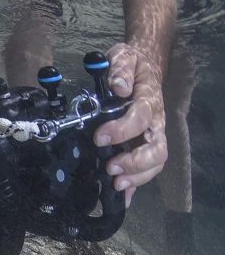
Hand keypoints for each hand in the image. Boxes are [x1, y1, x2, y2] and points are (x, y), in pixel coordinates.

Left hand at [94, 42, 167, 206]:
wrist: (142, 68)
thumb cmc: (131, 65)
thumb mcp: (123, 57)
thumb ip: (120, 69)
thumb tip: (118, 87)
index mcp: (148, 101)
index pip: (140, 118)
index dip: (122, 130)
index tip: (99, 137)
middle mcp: (155, 122)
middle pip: (157, 148)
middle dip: (135, 162)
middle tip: (111, 168)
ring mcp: (151, 136)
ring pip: (155, 163)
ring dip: (137, 176)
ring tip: (115, 184)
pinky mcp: (144, 146)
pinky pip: (146, 170)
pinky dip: (135, 185)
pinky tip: (122, 197)